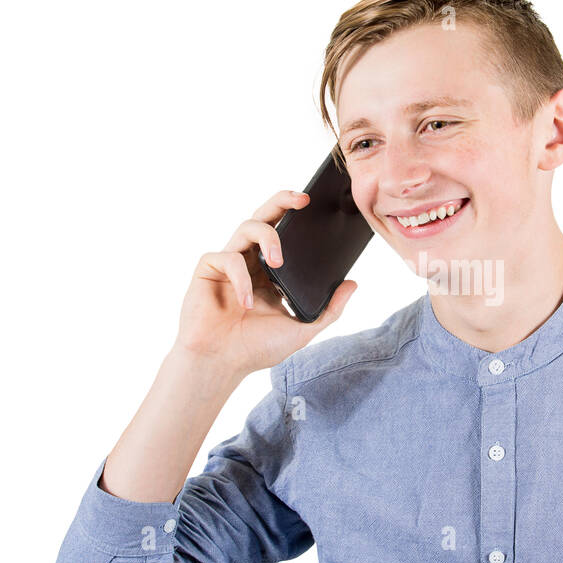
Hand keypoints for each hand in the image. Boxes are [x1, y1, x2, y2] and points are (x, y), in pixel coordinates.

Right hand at [173, 189, 357, 372]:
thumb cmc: (255, 348)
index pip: (286, 234)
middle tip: (303, 199)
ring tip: (278, 261)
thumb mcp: (301, 329)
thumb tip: (353, 284)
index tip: (318, 206)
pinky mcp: (208, 269)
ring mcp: (229, 263)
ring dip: (268, 238)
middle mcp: (250, 261)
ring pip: (247, 226)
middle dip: (283, 201)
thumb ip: (329, 309)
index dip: (298, 217)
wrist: (220, 363)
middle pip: (266, 216)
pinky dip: (240, 278)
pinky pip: (227, 258)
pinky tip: (246, 302)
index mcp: (271, 271)